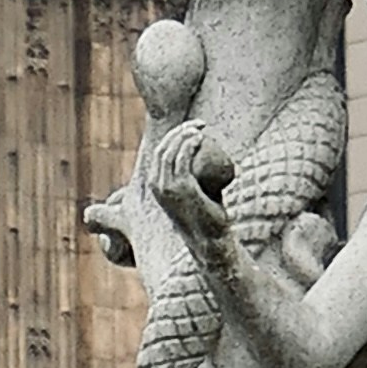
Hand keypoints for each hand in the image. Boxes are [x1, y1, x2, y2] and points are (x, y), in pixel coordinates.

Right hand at [150, 124, 236, 257]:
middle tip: (200, 124)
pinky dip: (190, 144)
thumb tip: (206, 159)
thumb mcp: (195, 196)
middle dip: (179, 130)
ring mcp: (167, 188)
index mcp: (156, 186)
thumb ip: (195, 180)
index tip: (193, 128)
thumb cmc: (206, 218)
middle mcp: (157, 186)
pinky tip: (200, 138)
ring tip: (201, 128)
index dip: (174, 135)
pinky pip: (183, 159)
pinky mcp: (182, 189)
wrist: (210, 242)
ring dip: (184, 134)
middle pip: (163, 148)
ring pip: (170, 151)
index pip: (160, 152)